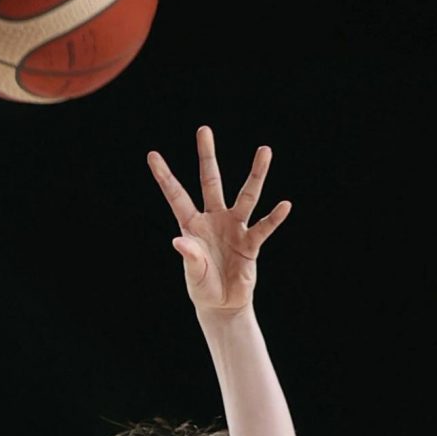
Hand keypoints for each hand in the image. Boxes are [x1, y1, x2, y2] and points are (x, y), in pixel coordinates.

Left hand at [147, 127, 290, 321]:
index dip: (165, 177)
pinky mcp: (251, 243)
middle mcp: (214, 219)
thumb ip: (190, 256)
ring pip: (246, 196)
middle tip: (204, 129)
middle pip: (211, 181)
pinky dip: (274, 218)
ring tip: (265, 151)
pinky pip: (264, 227)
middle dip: (207, 156)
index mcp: (192, 225)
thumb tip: (180, 242)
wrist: (222, 305)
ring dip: (256, 175)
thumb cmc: (202, 287)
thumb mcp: (193, 274)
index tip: (152, 155)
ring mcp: (234, 227)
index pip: (177, 196)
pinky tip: (285, 205)